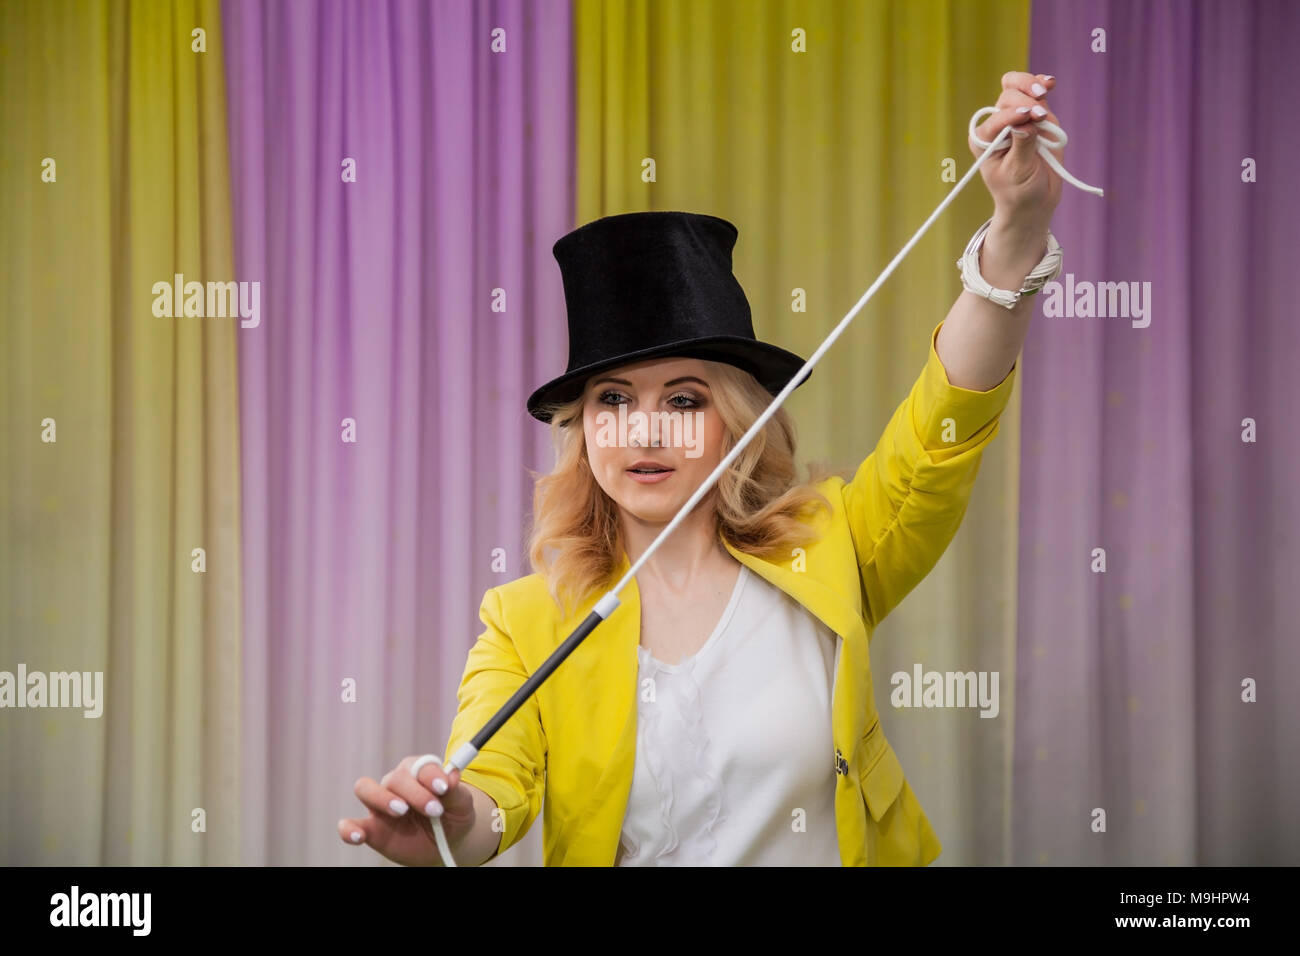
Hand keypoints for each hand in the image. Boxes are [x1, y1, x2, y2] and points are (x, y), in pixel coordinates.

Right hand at [339, 755, 474, 865]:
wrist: (448, 842)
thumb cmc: (454, 815)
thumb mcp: (462, 803)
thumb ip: (455, 790)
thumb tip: (451, 776)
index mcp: (419, 772)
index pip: (419, 765)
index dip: (430, 774)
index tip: (444, 788)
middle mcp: (396, 784)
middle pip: (395, 777)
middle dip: (414, 792)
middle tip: (433, 809)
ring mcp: (381, 806)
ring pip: (365, 788)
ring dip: (382, 797)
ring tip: (401, 810)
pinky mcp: (372, 829)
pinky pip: (350, 824)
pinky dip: (348, 828)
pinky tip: (358, 835)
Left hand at [969, 71, 1062, 225]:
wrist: (1034, 201)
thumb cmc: (1018, 192)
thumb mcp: (1018, 172)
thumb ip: (1022, 146)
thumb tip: (1026, 123)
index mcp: (984, 139)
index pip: (998, 117)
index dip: (1013, 114)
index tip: (1029, 117)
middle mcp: (999, 125)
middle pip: (1008, 96)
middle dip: (1026, 101)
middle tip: (1040, 114)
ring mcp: (1018, 118)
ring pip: (1022, 89)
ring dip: (1034, 89)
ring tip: (1045, 91)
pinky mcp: (1037, 117)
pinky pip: (1038, 95)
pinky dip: (1044, 85)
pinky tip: (1050, 82)